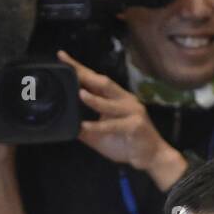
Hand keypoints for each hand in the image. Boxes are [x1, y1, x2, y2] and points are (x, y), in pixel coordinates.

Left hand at [57, 50, 184, 186]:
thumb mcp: (100, 135)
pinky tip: (86, 125)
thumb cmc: (126, 144)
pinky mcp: (135, 125)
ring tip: (80, 94)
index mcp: (116, 98)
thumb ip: (85, 128)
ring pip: (109, 102)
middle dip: (85, 74)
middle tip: (68, 67)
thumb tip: (65, 123)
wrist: (151, 156)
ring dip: (94, 99)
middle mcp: (124, 99)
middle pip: (103, 82)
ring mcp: (131, 111)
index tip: (62, 57)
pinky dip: (99, 125)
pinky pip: (114, 124)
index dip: (79, 68)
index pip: (96, 79)